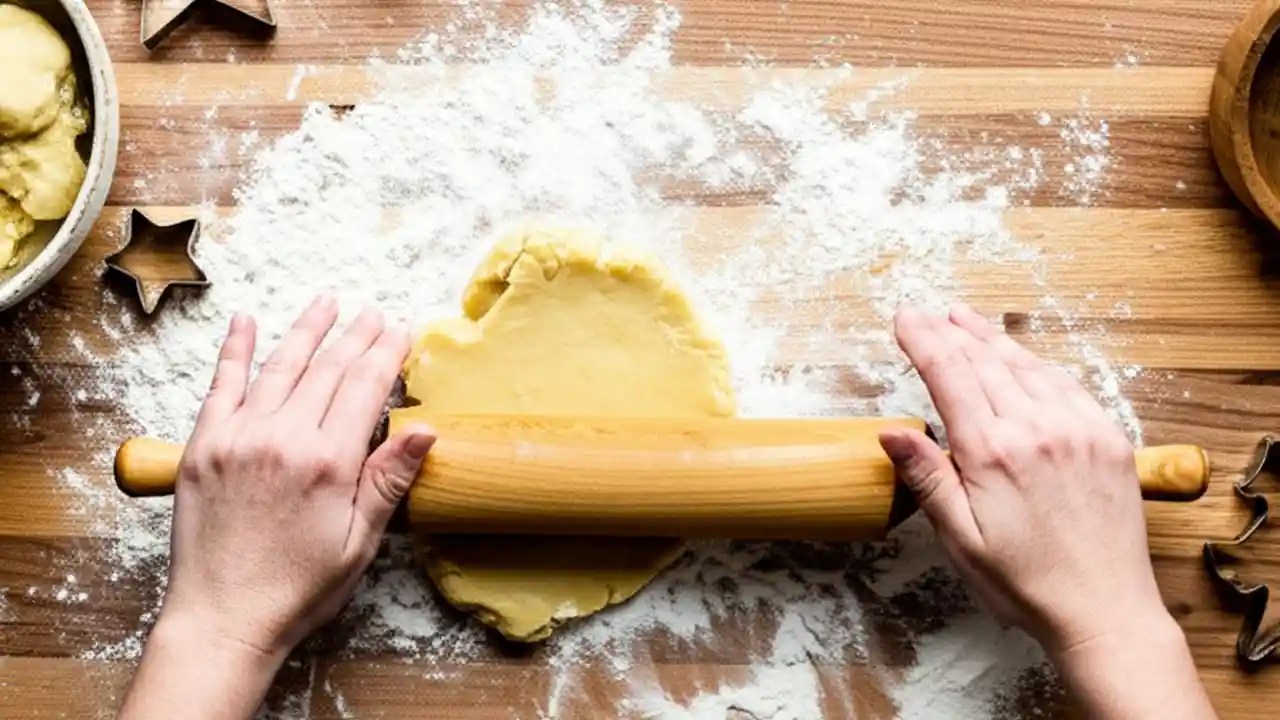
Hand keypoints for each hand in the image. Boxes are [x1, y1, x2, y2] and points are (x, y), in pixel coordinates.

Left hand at [121, 297, 434, 719]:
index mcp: (328, 462)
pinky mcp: (202, 446)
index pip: (364, 387)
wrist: (222, 620)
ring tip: (327, 303)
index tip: (400, 329)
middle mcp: (282, 438)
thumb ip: (388, 480)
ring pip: (280, 367)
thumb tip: (426, 429)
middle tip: (373, 312)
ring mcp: (237, 437)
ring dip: (307, 331)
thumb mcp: (359, 542)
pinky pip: (221, 385)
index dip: (385, 353)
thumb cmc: (298, 589)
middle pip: (327, 369)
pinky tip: (246, 322)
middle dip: (355, 336)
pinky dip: (234, 350)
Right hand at [880, 305, 1215, 718]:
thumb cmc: (1026, 583)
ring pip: (1026, 365)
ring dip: (990, 339)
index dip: (923, 340)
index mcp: (994, 453)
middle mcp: (1038, 429)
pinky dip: (1036, 363)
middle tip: (926, 314)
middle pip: (985, 361)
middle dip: (950, 332)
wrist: (1104, 611)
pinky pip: (1066, 384)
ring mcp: (1078, 429)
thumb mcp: (961, 539)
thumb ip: (928, 478)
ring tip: (964, 319)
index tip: (905, 319)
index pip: (949, 376)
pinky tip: (1021, 357)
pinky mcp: (1107, 439)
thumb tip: (893, 431)